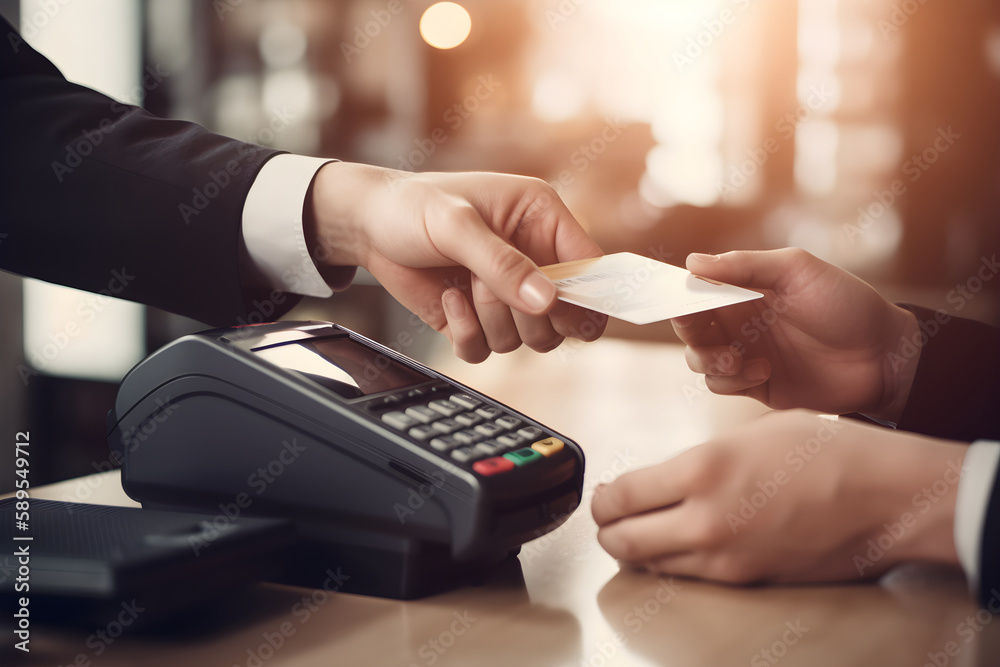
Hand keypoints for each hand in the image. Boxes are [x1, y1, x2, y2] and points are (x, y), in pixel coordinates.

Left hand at [306, 163, 606, 361]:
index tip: (566, 313)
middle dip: (523, 313)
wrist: (366, 227)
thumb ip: (502, 263)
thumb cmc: (411, 207)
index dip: (588, 296)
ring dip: (492, 323)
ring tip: (462, 287)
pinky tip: (449, 302)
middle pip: (563, 317)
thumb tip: (547, 301)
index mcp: (542, 219)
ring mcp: (507, 293)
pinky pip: (488, 351)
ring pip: (527, 340)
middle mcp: (533, 258)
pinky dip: (467, 335)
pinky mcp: (478, 319)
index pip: (590, 267)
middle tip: (487, 288)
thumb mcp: (456, 225)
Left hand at [592, 410, 964, 583]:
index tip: (603, 493)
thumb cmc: (827, 451)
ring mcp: (725, 558)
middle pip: (621, 540)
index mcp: (702, 469)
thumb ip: (696, 459)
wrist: (886, 497)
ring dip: (635, 550)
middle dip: (606, 529)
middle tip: (607, 518)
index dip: (602, 497)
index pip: (620, 496)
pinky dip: (671, 565)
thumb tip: (662, 478)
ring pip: (650, 566)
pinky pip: (689, 577)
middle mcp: (704, 519)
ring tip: (637, 533)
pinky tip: (679, 547)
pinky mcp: (746, 581)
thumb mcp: (747, 433)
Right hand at [673, 248, 918, 419]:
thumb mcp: (797, 271)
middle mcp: (739, 322)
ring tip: (741, 360)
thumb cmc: (846, 304)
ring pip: (698, 360)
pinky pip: (721, 385)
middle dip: (690, 332)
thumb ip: (745, 266)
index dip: (680, 295)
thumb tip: (692, 262)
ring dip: (710, 359)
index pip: (697, 291)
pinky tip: (764, 372)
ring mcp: (746, 355)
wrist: (884, 357)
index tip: (677, 301)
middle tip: (707, 334)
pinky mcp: (756, 386)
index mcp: (745, 291)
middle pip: (689, 329)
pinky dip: (732, 380)